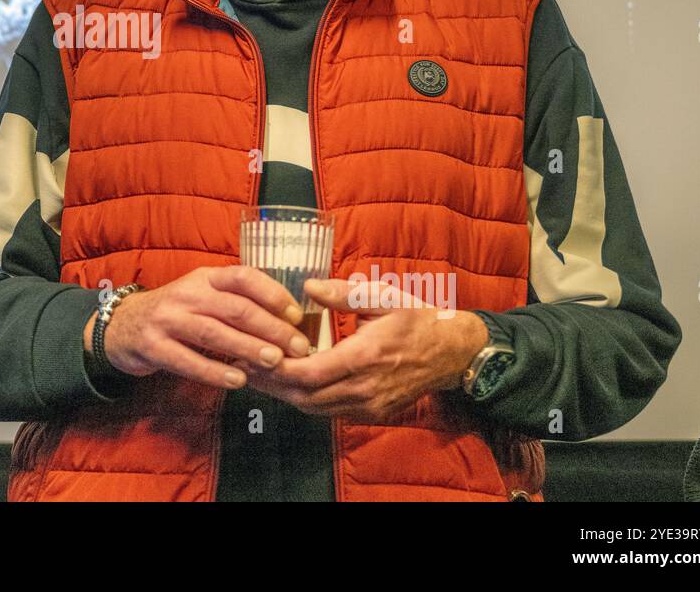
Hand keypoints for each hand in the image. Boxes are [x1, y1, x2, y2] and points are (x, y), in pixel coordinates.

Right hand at [82, 266, 314, 389]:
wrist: (121, 326)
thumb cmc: (176, 313)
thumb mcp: (202, 296)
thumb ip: (236, 302)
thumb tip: (288, 320)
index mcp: (204, 278)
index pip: (243, 276)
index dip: (273, 293)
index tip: (298, 315)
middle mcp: (186, 294)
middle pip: (234, 307)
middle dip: (271, 327)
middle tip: (298, 347)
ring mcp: (166, 319)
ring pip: (213, 332)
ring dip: (248, 347)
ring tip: (275, 361)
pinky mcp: (152, 346)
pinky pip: (187, 360)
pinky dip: (214, 371)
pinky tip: (237, 379)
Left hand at [233, 277, 489, 421]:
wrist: (455, 353)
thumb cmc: (419, 318)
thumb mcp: (384, 295)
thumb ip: (344, 293)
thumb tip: (307, 286)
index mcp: (367, 356)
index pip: (311, 373)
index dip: (279, 368)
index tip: (254, 353)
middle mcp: (366, 387)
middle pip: (306, 396)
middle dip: (273, 383)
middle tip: (244, 364)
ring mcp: (370, 405)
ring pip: (315, 408)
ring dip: (285, 394)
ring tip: (258, 373)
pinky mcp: (373, 413)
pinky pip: (330, 412)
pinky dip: (306, 399)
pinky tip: (290, 383)